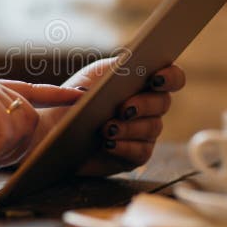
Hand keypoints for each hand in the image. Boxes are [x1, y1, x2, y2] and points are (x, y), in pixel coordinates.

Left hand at [21, 59, 185, 176]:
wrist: (55, 126)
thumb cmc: (75, 97)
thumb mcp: (90, 78)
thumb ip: (111, 71)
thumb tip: (126, 73)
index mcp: (142, 82)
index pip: (171, 77)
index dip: (170, 77)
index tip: (157, 78)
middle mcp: (149, 106)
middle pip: (163, 103)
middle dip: (144, 105)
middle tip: (124, 108)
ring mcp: (144, 132)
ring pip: (152, 128)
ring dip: (130, 128)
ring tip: (107, 128)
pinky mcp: (135, 154)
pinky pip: (140, 152)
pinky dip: (124, 147)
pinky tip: (109, 144)